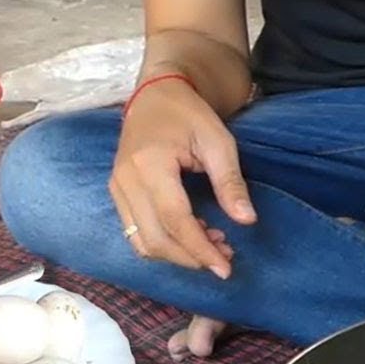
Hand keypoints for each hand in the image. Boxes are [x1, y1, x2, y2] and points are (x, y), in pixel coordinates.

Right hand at [110, 76, 256, 277]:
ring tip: (214, 243)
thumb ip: (230, 182)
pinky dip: (164, 243)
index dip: (200, 249)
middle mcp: (125, 180)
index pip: (175, 220)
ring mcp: (117, 188)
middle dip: (191, 257)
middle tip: (226, 256)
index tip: (225, 268)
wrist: (157, 95)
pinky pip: (136, 232)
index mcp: (149, 163)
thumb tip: (247, 220)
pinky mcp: (118, 194)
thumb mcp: (218, 142)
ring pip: (142, 242)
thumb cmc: (190, 115)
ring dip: (178, 254)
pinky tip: (194, 235)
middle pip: (155, 239)